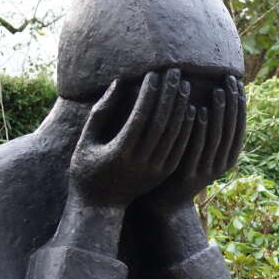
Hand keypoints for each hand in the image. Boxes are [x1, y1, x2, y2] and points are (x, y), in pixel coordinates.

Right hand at [68, 68, 193, 207]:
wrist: (100, 207)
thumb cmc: (86, 170)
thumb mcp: (86, 140)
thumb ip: (101, 112)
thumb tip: (119, 82)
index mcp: (120, 152)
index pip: (141, 116)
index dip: (150, 93)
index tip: (155, 72)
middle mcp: (142, 161)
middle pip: (163, 122)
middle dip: (170, 94)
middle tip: (177, 71)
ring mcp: (156, 169)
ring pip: (176, 135)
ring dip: (182, 108)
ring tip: (186, 85)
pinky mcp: (164, 173)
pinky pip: (181, 147)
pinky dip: (188, 128)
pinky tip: (192, 109)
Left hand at [140, 74, 245, 209]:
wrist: (165, 201)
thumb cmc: (179, 166)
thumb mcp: (199, 149)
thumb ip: (207, 129)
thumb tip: (214, 97)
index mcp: (228, 156)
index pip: (240, 126)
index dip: (240, 104)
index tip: (238, 82)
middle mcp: (222, 164)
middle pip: (232, 129)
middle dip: (232, 103)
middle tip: (229, 80)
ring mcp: (206, 170)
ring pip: (217, 137)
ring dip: (219, 113)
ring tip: (217, 90)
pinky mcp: (189, 174)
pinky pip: (197, 147)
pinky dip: (198, 128)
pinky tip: (196, 110)